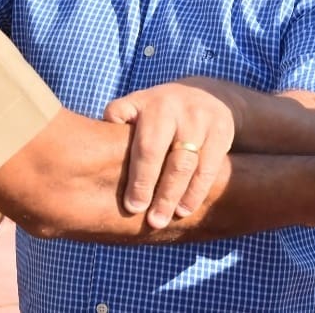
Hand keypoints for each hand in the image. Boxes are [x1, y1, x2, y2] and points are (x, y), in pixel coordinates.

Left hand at [104, 79, 237, 228]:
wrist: (204, 94)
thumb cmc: (158, 111)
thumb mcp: (136, 106)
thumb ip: (118, 120)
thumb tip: (91, 146)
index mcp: (153, 106)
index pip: (147, 148)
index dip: (140, 179)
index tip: (133, 207)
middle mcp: (180, 110)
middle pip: (174, 160)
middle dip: (163, 194)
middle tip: (152, 221)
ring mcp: (204, 119)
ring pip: (193, 166)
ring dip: (180, 196)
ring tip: (168, 218)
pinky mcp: (223, 130)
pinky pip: (212, 167)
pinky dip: (199, 191)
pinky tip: (187, 208)